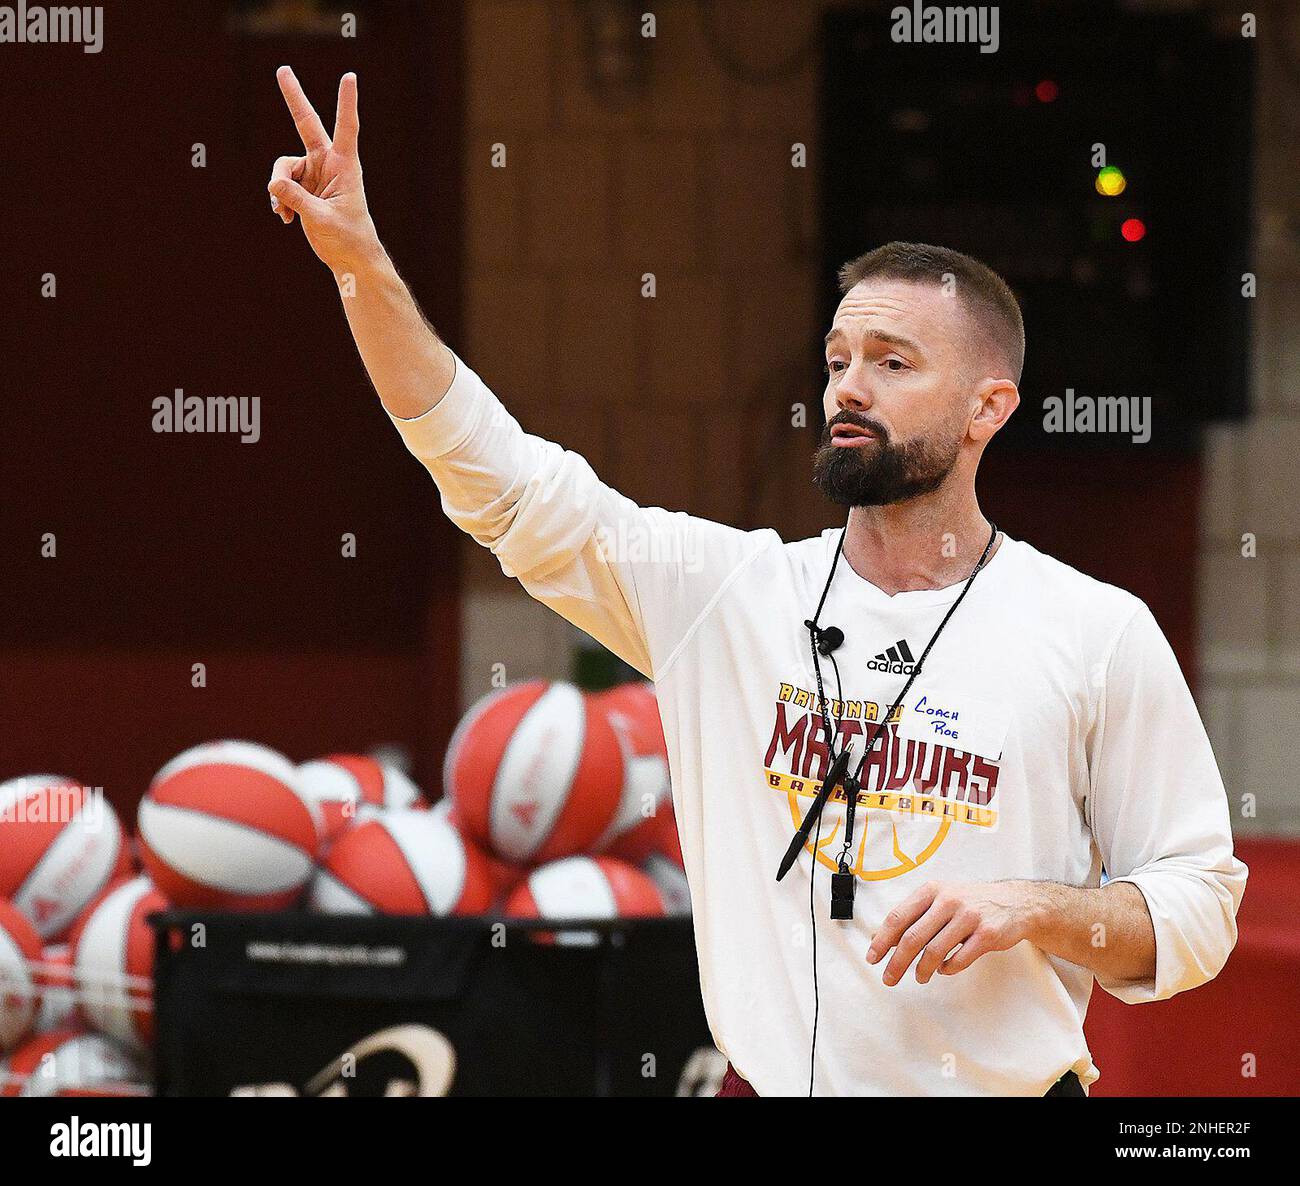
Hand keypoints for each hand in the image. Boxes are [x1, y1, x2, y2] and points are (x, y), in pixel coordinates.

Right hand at [268, 66, 379, 273]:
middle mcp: (328, 164)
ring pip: (283, 166)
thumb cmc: (347, 238)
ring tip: (285, 212)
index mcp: (345, 166)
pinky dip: (279, 200)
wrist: (349, 257)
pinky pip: (280, 184)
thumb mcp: (322, 220)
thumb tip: (273, 184)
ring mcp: (313, 173)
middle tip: (282, 69)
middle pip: (306, 125)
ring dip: (278, 188)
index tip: (349, 77)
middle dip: (294, 98)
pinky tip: (286, 218)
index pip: (346, 128)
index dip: (346, 102)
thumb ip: (298, 200)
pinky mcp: (302, 187)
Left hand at [865, 880, 1040, 985]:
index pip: (898, 916)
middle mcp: (948, 900)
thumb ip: (912, 917)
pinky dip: (947, 969)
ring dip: (922, 969)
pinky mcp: (987, 934)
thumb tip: (878, 939)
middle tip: (888, 978)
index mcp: (931, 890)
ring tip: (919, 977)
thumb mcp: (938, 900)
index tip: (873, 958)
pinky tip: (943, 970)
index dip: (882, 940)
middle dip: (897, 962)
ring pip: (935, 951)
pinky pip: (960, 959)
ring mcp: (968, 917)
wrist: (1014, 902)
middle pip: (913, 937)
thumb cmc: (968, 902)